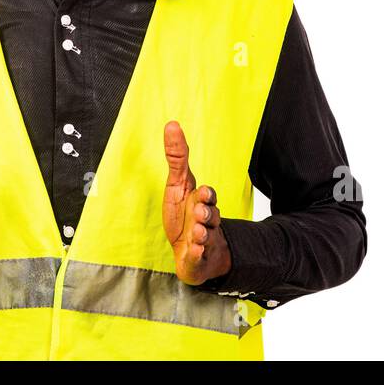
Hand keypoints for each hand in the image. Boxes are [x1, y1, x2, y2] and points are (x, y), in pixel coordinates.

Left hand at [162, 120, 232, 285]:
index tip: (203, 192)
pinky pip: (199, 258)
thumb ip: (177, 157)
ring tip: (196, 232)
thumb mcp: (178, 186)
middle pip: (211, 215)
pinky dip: (197, 254)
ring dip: (201, 233)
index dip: (207, 194)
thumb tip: (172, 124)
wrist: (192, 254)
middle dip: (206, 214)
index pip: (208, 195)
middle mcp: (206, 221)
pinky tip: (193, 250)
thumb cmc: (184, 216)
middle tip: (199, 213)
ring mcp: (204, 241)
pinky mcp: (199, 260)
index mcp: (202, 203)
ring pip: (206, 236)